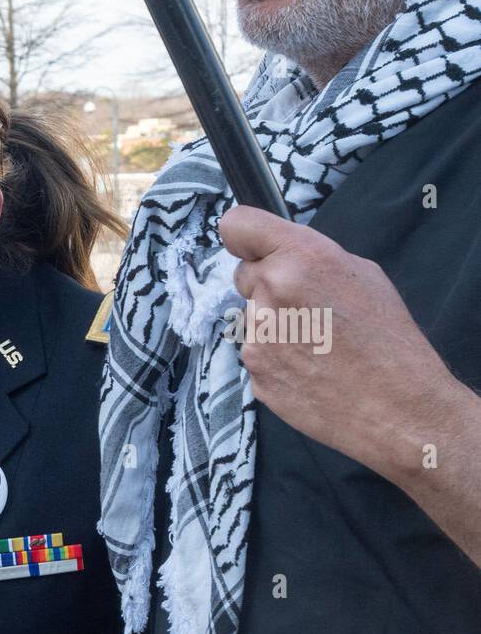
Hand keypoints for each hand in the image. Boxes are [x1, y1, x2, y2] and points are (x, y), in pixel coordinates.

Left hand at [220, 205, 459, 482]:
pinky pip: (257, 352)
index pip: (238, 226)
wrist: (395, 407)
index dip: (244, 237)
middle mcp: (270, 292)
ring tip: (316, 344)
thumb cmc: (387, 339)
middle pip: (245, 275)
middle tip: (307, 307)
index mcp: (301, 258)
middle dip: (267, 285)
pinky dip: (275, 357)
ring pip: (252, 317)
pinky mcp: (253, 371)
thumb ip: (311, 259)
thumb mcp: (362, 276)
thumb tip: (280, 256)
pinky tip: (309, 367)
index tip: (252, 247)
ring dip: (274, 325)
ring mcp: (257, 335)